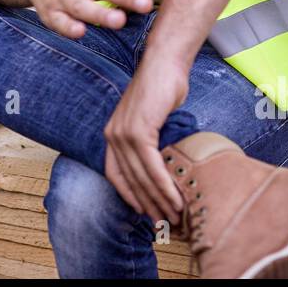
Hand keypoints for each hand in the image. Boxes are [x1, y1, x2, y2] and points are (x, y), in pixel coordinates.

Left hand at [104, 52, 188, 223]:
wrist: (165, 63)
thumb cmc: (162, 89)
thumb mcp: (151, 119)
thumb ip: (149, 141)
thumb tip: (162, 164)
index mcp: (112, 135)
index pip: (116, 175)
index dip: (130, 196)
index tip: (145, 212)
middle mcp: (113, 136)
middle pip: (129, 180)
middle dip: (147, 204)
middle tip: (163, 223)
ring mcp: (124, 133)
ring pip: (141, 177)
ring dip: (158, 200)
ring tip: (174, 216)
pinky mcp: (139, 131)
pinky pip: (151, 166)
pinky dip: (164, 185)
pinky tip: (175, 198)